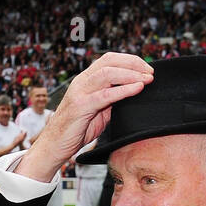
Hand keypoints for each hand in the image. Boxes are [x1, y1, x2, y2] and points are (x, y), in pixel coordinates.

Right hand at [18, 52, 152, 181]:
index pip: (109, 59)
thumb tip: (134, 93)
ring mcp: (80, 92)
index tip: (147, 68)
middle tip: (151, 72)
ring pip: (107, 73)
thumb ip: (112, 100)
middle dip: (134, 64)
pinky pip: (104, 95)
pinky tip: (137, 89)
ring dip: (131, 74)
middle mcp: (82, 81)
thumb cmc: (76, 129)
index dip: (130, 60)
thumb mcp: (99, 111)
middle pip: (110, 61)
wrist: (54, 145)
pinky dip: (123, 90)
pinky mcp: (80, 106)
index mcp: (86, 79)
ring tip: (148, 79)